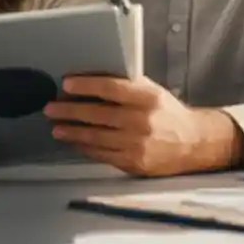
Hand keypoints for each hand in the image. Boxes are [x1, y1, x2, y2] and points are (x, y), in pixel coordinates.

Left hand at [44, 77, 243, 176]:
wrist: (192, 143)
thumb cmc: (168, 114)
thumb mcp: (152, 92)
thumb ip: (127, 86)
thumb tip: (91, 81)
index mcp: (148, 98)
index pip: (111, 88)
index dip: (86, 85)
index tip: (67, 84)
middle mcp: (143, 121)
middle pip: (98, 114)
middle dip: (70, 110)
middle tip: (51, 108)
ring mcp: (137, 144)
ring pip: (96, 136)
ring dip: (72, 131)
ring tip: (56, 127)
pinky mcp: (133, 162)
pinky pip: (102, 154)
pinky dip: (85, 147)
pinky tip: (74, 141)